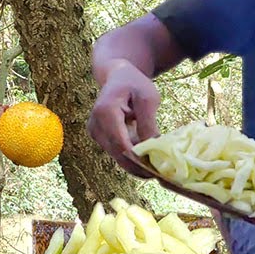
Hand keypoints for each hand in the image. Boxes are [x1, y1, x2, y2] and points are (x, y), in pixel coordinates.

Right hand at [87, 60, 160, 176]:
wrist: (117, 77)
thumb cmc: (135, 84)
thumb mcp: (148, 98)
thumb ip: (148, 123)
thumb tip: (152, 149)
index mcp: (105, 112)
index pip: (120, 144)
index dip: (137, 160)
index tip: (155, 171)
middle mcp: (95, 125)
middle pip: (117, 154)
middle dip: (138, 167)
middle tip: (159, 176)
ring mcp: (95, 133)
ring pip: (116, 156)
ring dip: (135, 164)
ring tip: (156, 169)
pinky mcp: (99, 138)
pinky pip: (116, 153)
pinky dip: (131, 158)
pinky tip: (147, 160)